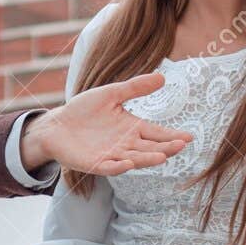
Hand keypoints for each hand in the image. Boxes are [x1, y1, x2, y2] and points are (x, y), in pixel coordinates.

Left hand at [20, 72, 190, 175]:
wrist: (57, 124)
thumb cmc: (84, 110)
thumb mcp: (111, 94)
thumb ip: (135, 88)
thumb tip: (162, 77)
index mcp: (132, 128)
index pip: (157, 133)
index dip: (172, 136)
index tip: (188, 136)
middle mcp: (126, 145)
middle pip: (150, 148)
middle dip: (165, 148)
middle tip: (180, 145)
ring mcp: (112, 155)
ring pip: (134, 159)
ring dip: (147, 159)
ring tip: (162, 157)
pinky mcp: (95, 163)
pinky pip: (109, 167)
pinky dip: (119, 167)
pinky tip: (128, 164)